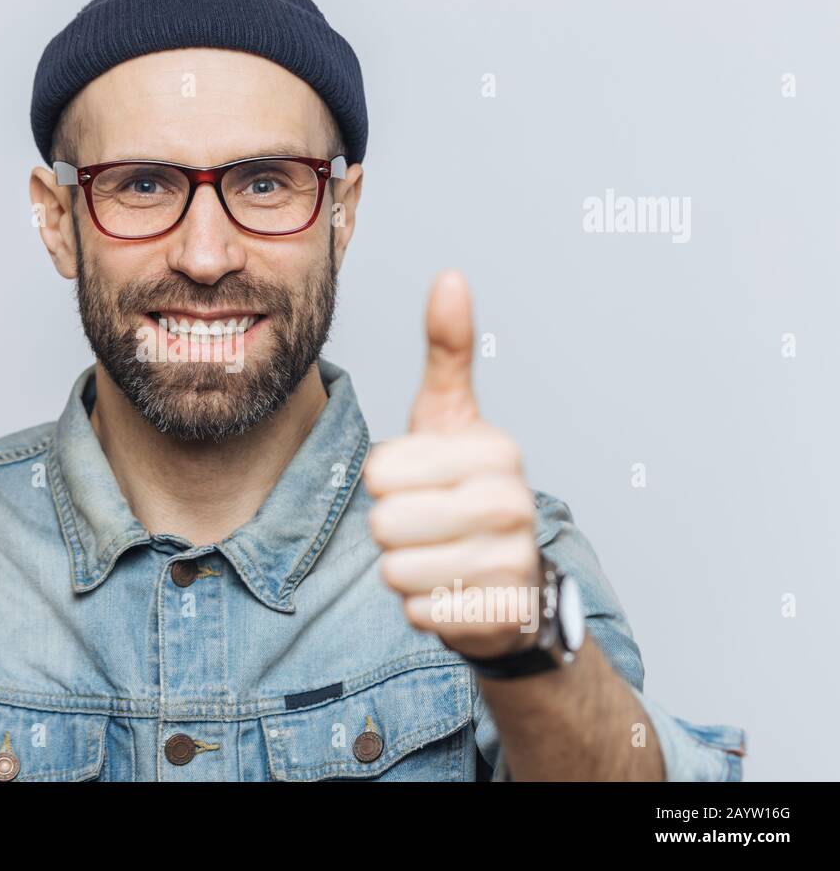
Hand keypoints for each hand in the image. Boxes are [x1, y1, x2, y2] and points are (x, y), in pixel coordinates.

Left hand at [364, 270, 540, 658]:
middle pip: (384, 522)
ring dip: (405, 569)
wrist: (512, 579)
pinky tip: (452, 592)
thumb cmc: (466, 489)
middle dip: (392, 528)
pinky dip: (423, 607)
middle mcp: (512, 504)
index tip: (422, 481)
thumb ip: (447, 352)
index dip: (386, 481)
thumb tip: (450, 277)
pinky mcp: (498, 616)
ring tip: (440, 556)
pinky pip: (416, 611)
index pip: (380, 470)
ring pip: (396, 569)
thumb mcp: (452, 418)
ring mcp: (511, 562)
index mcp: (494, 451)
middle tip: (428, 524)